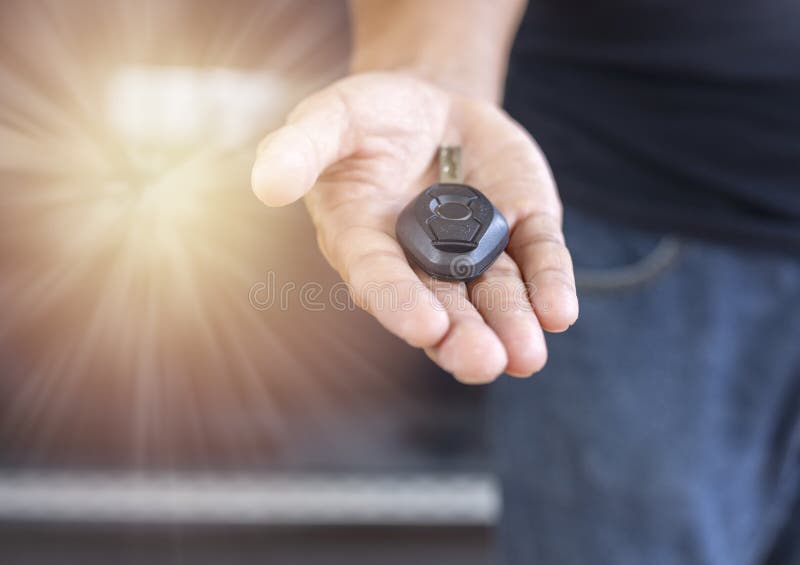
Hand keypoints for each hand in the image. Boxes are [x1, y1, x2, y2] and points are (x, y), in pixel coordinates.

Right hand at [252, 73, 577, 382]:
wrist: (430, 106)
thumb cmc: (369, 120)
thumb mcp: (329, 120)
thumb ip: (300, 149)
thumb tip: (265, 184)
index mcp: (367, 244)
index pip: (381, 282)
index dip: (401, 305)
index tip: (425, 328)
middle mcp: (422, 261)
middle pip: (444, 307)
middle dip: (463, 337)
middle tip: (482, 362)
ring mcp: (476, 248)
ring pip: (496, 295)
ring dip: (512, 325)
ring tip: (525, 356)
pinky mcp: (522, 227)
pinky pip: (539, 258)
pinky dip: (549, 284)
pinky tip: (558, 313)